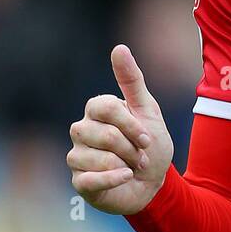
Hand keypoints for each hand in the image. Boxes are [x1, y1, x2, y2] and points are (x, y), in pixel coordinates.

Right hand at [68, 44, 173, 215]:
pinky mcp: (79, 181)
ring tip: (132, 167)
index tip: (147, 137)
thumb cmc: (149, 145)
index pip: (106, 108)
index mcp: (96, 110)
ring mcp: (77, 156)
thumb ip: (132, 81)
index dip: (131, 125)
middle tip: (141, 156)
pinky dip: (116, 179)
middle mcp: (81, 130)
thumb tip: (119, 48)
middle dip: (132, 148)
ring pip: (101, 158)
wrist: (153, 183)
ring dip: (127, 165)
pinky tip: (125, 178)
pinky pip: (92, 179)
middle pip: (106, 135)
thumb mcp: (148, 110)